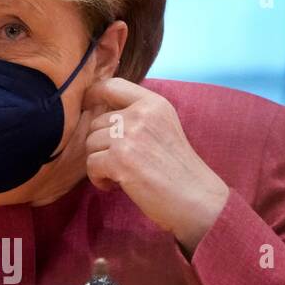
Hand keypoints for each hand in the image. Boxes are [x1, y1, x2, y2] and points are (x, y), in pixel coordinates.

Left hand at [82, 78, 228, 253]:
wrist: (196, 199)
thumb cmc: (178, 170)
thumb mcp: (164, 128)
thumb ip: (137, 115)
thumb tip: (98, 111)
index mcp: (154, 104)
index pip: (113, 85)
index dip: (94, 94)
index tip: (88, 106)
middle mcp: (141, 114)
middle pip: (96, 122)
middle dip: (101, 145)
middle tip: (119, 162)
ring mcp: (130, 136)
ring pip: (90, 144)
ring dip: (99, 162)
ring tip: (120, 175)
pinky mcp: (120, 160)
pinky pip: (91, 164)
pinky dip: (98, 179)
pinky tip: (115, 185)